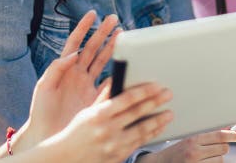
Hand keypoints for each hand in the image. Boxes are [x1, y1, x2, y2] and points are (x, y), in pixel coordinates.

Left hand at [17, 11, 119, 150]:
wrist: (47, 135)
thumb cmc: (41, 111)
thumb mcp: (44, 87)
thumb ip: (56, 68)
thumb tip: (73, 53)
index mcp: (65, 68)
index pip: (75, 42)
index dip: (84, 28)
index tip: (92, 14)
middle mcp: (77, 74)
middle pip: (93, 48)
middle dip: (103, 32)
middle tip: (113, 19)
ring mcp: (88, 85)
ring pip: (103, 61)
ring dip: (112, 47)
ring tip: (121, 34)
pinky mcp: (95, 99)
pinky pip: (109, 84)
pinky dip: (118, 75)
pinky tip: (125, 66)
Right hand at [52, 82, 173, 162]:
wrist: (66, 157)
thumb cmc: (76, 131)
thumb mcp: (87, 112)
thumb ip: (104, 97)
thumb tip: (118, 81)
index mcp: (98, 114)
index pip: (126, 99)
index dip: (143, 91)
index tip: (156, 85)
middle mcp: (107, 129)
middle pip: (137, 113)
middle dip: (155, 102)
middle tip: (168, 94)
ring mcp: (113, 144)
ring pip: (141, 130)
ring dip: (158, 121)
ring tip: (169, 113)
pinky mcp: (118, 156)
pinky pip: (138, 143)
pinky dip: (150, 135)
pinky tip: (158, 128)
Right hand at [143, 130, 235, 162]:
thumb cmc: (173, 153)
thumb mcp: (186, 141)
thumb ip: (203, 139)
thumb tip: (222, 135)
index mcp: (192, 140)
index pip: (218, 136)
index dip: (230, 135)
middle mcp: (195, 152)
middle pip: (222, 149)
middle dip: (222, 149)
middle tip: (215, 150)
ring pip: (220, 160)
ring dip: (217, 159)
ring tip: (207, 159)